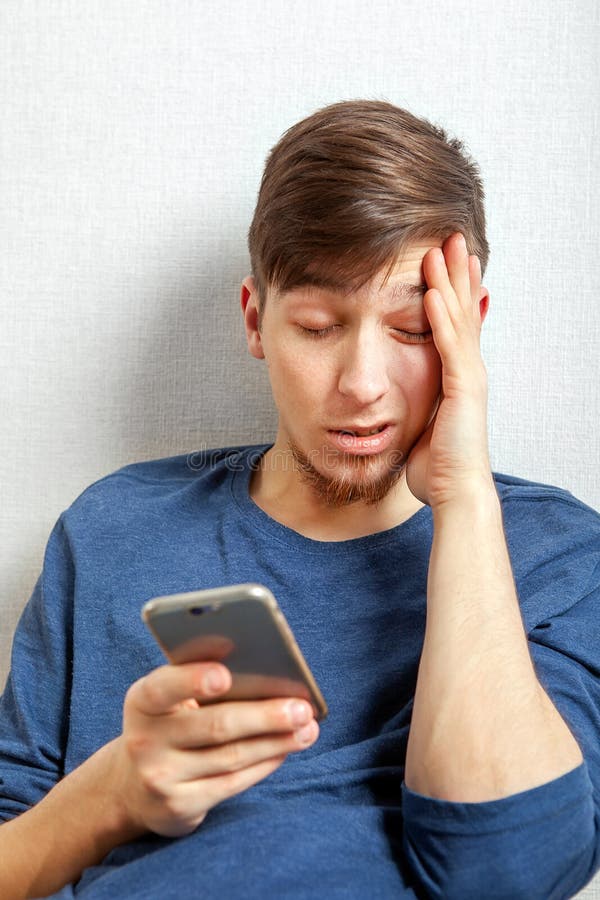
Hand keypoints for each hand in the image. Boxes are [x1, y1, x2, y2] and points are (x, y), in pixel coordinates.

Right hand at [110, 662, 318, 837]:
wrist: (134, 785)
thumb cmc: (168, 725)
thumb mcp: (169, 701)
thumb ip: (200, 683)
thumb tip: (266, 671)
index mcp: (141, 701)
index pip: (164, 687)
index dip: (193, 680)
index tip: (226, 674)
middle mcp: (145, 741)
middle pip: (215, 726)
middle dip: (265, 716)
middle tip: (302, 708)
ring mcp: (160, 777)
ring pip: (231, 756)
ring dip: (276, 741)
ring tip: (307, 728)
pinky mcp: (179, 805)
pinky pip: (232, 782)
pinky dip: (265, 763)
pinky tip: (286, 750)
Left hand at [405, 232, 493, 508]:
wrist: (455, 493)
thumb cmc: (434, 466)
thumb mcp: (419, 423)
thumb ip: (412, 402)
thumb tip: (392, 397)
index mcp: (456, 376)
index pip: (454, 322)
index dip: (450, 289)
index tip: (442, 260)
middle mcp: (467, 370)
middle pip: (462, 310)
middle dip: (455, 272)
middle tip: (449, 236)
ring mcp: (468, 378)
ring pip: (458, 319)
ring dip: (449, 282)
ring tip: (440, 248)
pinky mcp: (463, 390)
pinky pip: (449, 346)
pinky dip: (441, 317)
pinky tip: (432, 290)